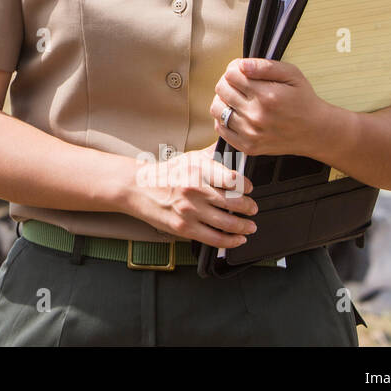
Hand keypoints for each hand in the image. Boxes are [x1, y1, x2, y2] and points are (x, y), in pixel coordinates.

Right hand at [124, 146, 257, 248]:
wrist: (137, 188)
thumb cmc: (165, 174)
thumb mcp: (189, 158)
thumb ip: (213, 155)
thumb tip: (235, 149)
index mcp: (197, 169)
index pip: (233, 179)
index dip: (246, 186)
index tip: (250, 189)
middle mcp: (194, 189)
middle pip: (234, 202)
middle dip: (250, 208)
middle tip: (253, 209)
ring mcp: (189, 210)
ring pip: (228, 223)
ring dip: (244, 227)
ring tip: (250, 226)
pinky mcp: (184, 228)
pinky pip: (215, 239)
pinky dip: (231, 241)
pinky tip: (238, 239)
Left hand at [212, 57, 328, 158]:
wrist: (315, 131)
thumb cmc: (303, 100)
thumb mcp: (292, 74)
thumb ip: (265, 66)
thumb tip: (241, 65)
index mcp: (266, 96)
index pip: (230, 75)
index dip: (235, 69)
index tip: (243, 72)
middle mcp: (256, 116)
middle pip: (221, 89)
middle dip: (228, 82)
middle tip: (240, 84)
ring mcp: (251, 133)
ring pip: (217, 109)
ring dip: (223, 100)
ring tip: (237, 99)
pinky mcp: (248, 146)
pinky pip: (221, 129)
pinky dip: (224, 119)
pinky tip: (237, 114)